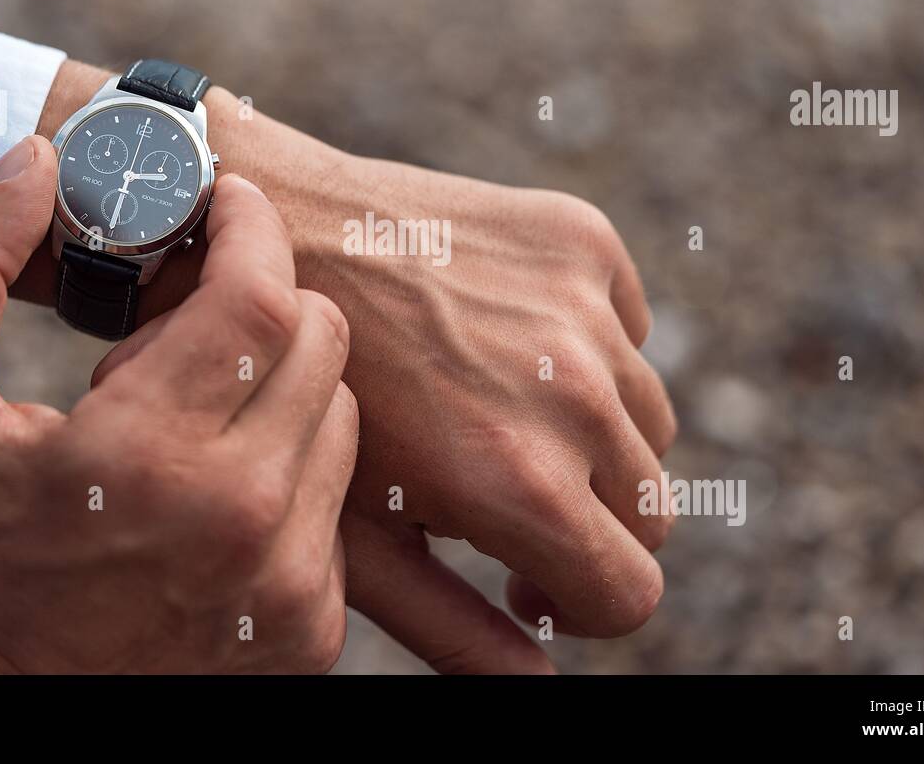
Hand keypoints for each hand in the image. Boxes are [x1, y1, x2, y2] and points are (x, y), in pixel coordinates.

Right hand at [0, 138, 357, 673]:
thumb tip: (38, 160)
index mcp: (149, 456)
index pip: (261, 294)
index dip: (252, 226)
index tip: (228, 202)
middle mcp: (244, 521)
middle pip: (322, 342)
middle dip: (262, 301)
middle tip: (180, 329)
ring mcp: (288, 584)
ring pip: (342, 415)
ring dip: (280, 384)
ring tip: (185, 419)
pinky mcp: (310, 630)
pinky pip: (337, 497)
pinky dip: (291, 463)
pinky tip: (211, 487)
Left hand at [316, 159, 677, 672]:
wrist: (269, 236)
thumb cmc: (290, 400)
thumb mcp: (358, 531)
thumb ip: (454, 622)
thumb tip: (534, 687)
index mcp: (520, 481)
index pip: (632, 593)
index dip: (581, 604)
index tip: (528, 580)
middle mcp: (573, 393)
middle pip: (654, 511)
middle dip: (595, 527)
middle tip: (514, 503)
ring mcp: (582, 306)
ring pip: (649, 420)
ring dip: (596, 438)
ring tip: (504, 419)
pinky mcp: (581, 239)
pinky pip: (630, 328)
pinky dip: (590, 350)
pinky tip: (505, 346)